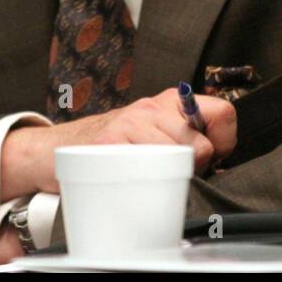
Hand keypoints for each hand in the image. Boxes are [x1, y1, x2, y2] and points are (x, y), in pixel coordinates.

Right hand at [5, 88, 236, 194]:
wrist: (58, 148)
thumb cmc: (115, 147)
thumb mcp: (155, 134)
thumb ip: (187, 139)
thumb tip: (219, 160)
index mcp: (171, 102)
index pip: (223, 113)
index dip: (223, 142)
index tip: (210, 157)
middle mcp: (153, 107)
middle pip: (201, 144)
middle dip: (194, 168)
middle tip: (174, 173)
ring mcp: (131, 121)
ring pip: (176, 156)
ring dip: (168, 175)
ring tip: (149, 175)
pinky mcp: (110, 140)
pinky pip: (145, 166)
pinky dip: (143, 179)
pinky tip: (130, 176)